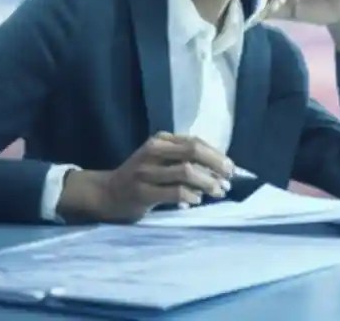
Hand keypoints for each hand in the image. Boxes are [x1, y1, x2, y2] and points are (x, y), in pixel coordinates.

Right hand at [57, 133, 234, 223]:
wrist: (108, 193)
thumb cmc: (141, 177)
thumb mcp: (159, 160)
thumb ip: (183, 160)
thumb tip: (220, 170)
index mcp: (159, 140)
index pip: (194, 141)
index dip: (216, 154)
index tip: (231, 168)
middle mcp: (152, 151)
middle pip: (192, 151)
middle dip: (216, 165)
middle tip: (228, 179)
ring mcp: (146, 171)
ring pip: (186, 172)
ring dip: (208, 183)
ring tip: (217, 192)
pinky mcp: (142, 192)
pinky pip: (175, 192)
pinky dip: (191, 196)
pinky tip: (196, 200)